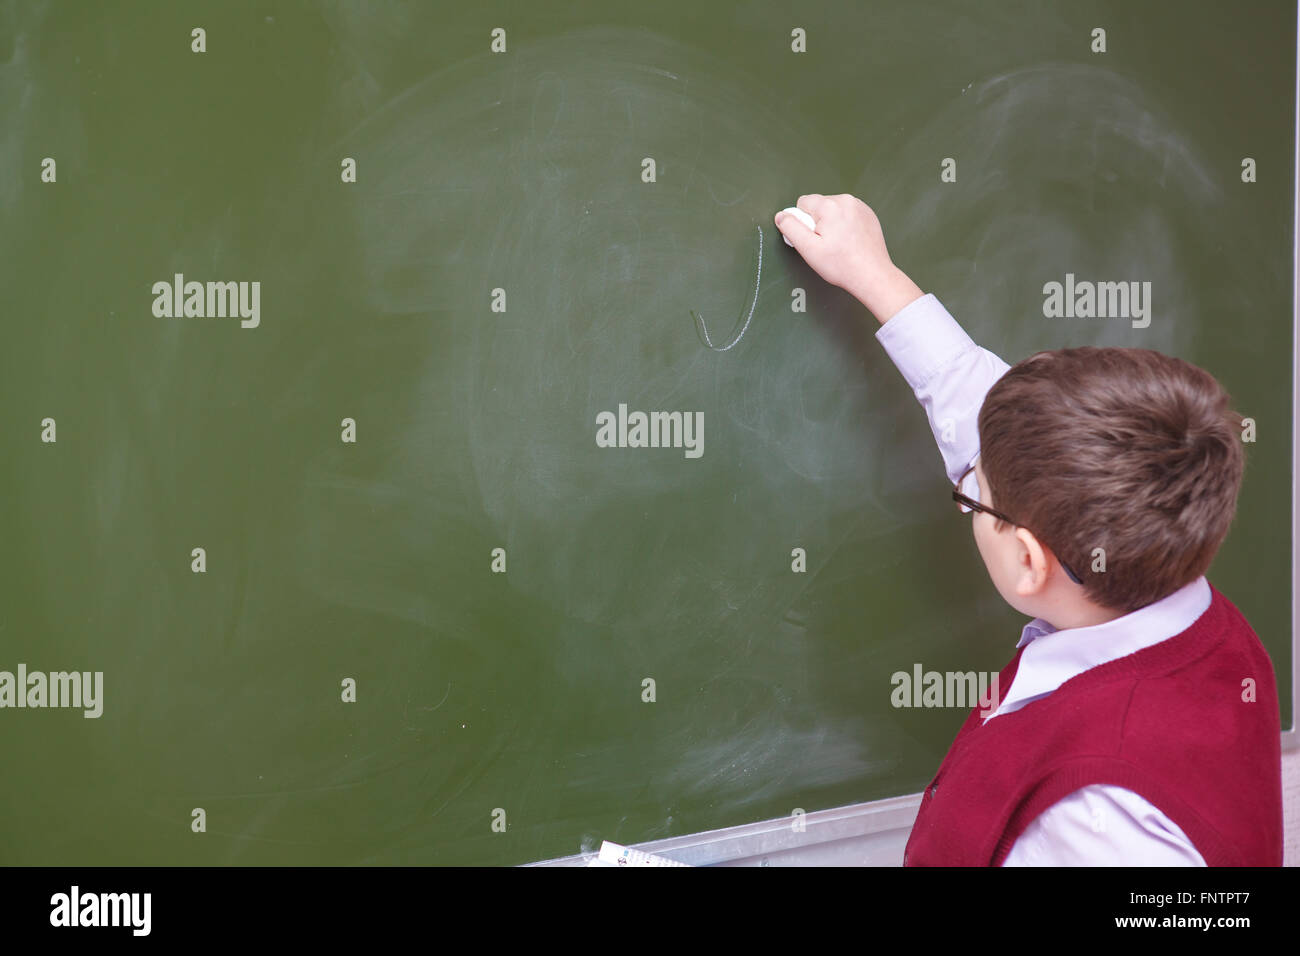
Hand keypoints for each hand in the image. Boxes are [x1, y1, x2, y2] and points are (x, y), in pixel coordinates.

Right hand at [774, 193, 923, 323]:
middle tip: (826, 244)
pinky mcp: (868, 214)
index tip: (813, 238)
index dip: (803, 222)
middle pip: (818, 205)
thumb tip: (781, 216)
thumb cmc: (842, 265)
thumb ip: (791, 228)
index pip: (802, 202)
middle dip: (817, 222)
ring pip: (833, 209)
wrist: (872, 275)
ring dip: (831, 223)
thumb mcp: (808, 249)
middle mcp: (846, 200)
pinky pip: (847, 213)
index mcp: (830, 206)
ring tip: (838, 244)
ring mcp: (860, 206)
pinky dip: (845, 224)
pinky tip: (848, 241)